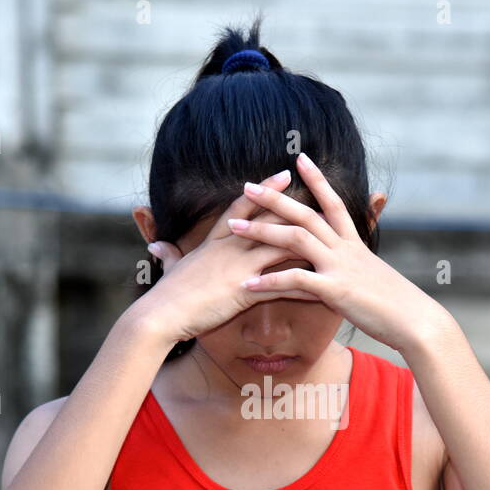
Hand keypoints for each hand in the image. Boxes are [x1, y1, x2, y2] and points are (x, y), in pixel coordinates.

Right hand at [128, 169, 322, 346]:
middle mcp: (230, 248)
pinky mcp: (245, 289)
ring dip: (308, 243)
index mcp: (214, 241)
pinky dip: (304, 285)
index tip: (284, 175)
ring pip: (280, 246)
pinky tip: (324, 287)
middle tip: (321, 195)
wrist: (162, 314)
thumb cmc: (165, 296)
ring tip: (333, 239)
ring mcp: (239, 266)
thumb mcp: (168, 269)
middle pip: (270, 220)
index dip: (264, 190)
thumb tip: (156, 248)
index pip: (243, 207)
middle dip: (296, 207)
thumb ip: (167, 256)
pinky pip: (281, 284)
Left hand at [226, 152, 453, 354]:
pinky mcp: (335, 291)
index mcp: (354, 243)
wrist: (415, 321)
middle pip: (306, 214)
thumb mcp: (376, 274)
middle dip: (275, 199)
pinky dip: (270, 282)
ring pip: (296, 239)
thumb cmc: (395, 303)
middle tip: (247, 185)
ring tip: (234, 226)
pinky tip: (247, 284)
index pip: (333, 202)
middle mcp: (345, 249)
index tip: (299, 158)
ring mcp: (340, 267)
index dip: (316, 179)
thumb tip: (355, 256)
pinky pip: (296, 281)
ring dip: (262, 231)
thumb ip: (359, 261)